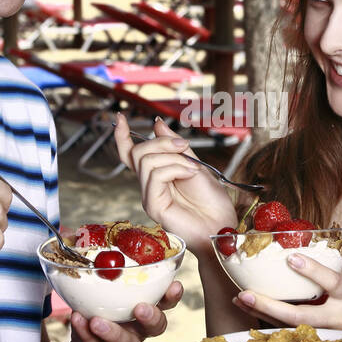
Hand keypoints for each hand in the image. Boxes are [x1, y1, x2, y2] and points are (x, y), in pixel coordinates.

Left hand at [56, 280, 182, 341]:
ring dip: (114, 332)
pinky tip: (78, 321)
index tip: (173, 286)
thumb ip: (96, 269)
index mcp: (142, 308)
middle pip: (156, 327)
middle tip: (140, 308)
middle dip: (152, 316)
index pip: (164, 302)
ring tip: (96, 321)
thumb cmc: (92, 309)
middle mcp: (138, 329)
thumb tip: (78, 239)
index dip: (172, 295)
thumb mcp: (96, 287)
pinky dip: (87, 336)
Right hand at [113, 115, 237, 246]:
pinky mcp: (153, 206)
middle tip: (185, 146)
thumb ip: (175, 146)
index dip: (122, 136)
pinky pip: (156, 176)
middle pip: (138, 152)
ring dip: (173, 157)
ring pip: (146, 161)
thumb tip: (156, 123)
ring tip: (192, 168)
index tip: (120, 117)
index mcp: (157, 175)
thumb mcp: (194, 164)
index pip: (130, 154)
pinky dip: (175, 168)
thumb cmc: (211, 200)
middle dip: (161, 142)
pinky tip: (190, 174)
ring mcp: (149, 196)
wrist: (221, 224)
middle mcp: (149, 185)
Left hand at [229, 254, 341, 341]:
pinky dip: (275, 324)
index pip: (332, 281)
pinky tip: (257, 314)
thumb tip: (299, 261)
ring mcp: (331, 335)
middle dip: (269, 306)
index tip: (291, 258)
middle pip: (301, 315)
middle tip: (246, 294)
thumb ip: (332, 277)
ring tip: (243, 301)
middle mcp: (340, 318)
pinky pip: (296, 335)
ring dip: (264, 315)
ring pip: (292, 328)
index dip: (312, 270)